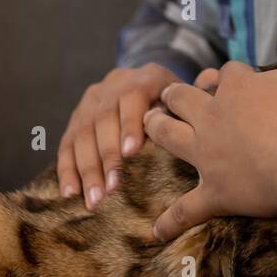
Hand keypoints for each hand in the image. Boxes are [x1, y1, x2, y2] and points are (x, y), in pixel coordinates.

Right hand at [57, 63, 184, 207]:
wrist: (154, 87)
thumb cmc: (180, 104)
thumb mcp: (189, 99)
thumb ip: (195, 99)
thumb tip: (209, 85)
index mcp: (145, 77)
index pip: (132, 96)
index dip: (130, 124)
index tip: (131, 153)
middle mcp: (114, 83)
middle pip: (103, 118)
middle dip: (106, 157)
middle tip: (111, 189)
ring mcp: (93, 99)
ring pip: (82, 133)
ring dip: (87, 169)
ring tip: (95, 199)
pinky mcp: (77, 117)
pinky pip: (67, 143)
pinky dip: (68, 169)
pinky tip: (70, 193)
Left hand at [145, 33, 276, 240]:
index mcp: (238, 88)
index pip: (225, 75)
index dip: (227, 77)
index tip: (229, 79)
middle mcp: (214, 117)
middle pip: (183, 98)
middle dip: (175, 95)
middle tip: (169, 96)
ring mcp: (209, 155)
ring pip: (169, 136)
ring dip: (156, 129)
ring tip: (147, 126)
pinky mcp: (215, 191)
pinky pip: (186, 209)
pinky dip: (171, 221)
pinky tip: (156, 232)